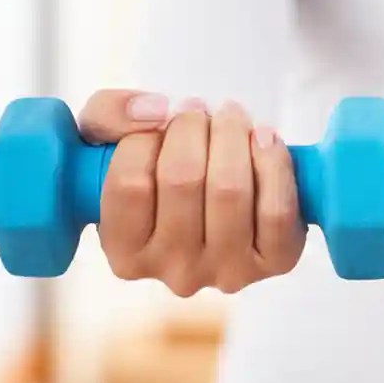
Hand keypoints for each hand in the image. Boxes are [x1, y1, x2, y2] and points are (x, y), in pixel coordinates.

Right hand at [79, 89, 305, 296]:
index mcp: (127, 255)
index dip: (146, 136)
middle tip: (199, 110)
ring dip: (232, 136)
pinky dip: (274, 163)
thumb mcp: (109, 141)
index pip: (129, 184)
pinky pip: (276, 209)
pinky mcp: (275, 261)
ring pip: (230, 189)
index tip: (161, 119)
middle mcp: (176, 272)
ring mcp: (228, 271)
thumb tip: (155, 110)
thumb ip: (107, 115)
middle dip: (193, 127)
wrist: (227, 194)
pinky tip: (264, 140)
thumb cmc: (160, 169)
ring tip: (230, 118)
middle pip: (182, 180)